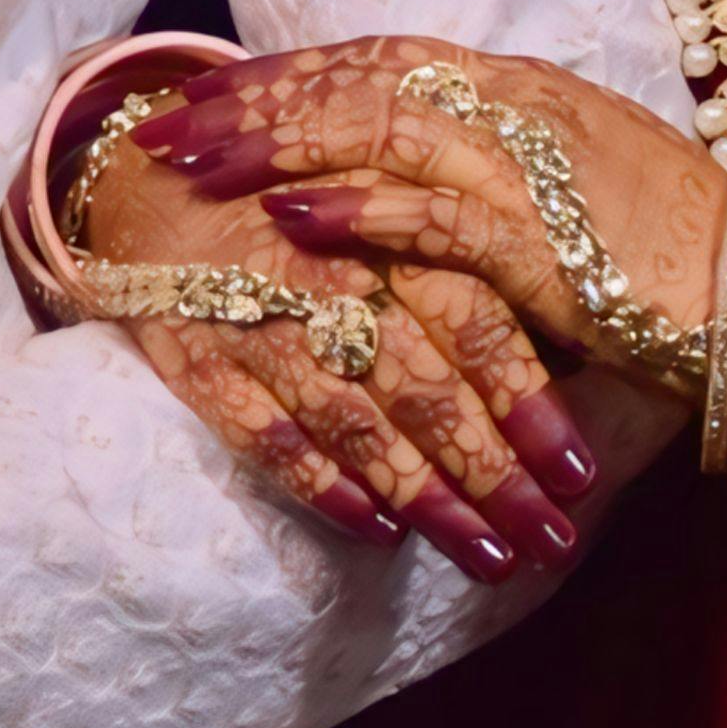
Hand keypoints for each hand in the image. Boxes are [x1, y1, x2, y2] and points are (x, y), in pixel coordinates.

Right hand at [60, 106, 599, 577]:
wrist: (146, 171)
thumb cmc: (297, 190)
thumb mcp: (381, 192)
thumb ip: (457, 251)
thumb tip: (563, 340)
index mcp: (384, 222)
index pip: (475, 323)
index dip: (529, 404)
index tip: (580, 476)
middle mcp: (326, 272)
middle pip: (424, 386)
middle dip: (493, 473)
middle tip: (548, 541)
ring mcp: (255, 317)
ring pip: (353, 421)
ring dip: (425, 495)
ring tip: (486, 555)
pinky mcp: (193, 354)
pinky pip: (260, 432)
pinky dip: (321, 484)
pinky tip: (376, 531)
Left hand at [154, 46, 726, 422]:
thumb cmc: (680, 255)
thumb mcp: (577, 193)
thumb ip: (495, 177)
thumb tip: (412, 184)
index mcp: (527, 91)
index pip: (382, 58)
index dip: (288, 70)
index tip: (206, 88)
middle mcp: (523, 111)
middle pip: (364, 79)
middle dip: (256, 99)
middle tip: (163, 125)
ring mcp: (538, 172)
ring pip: (384, 131)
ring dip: (281, 144)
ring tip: (196, 164)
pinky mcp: (553, 246)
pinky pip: (439, 218)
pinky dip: (361, 212)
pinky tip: (290, 217)